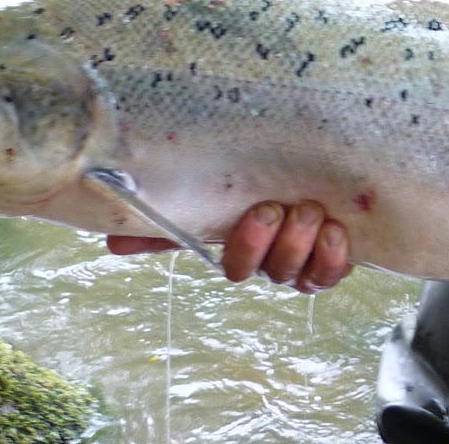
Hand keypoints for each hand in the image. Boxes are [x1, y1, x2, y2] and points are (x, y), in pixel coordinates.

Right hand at [106, 200, 351, 293]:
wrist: (318, 173)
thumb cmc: (258, 188)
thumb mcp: (216, 197)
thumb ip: (172, 216)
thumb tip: (112, 243)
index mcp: (242, 247)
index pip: (236, 266)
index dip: (246, 247)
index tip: (259, 213)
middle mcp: (272, 260)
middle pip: (270, 271)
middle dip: (273, 243)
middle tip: (280, 209)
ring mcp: (305, 262)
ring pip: (301, 275)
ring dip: (304, 244)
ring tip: (312, 212)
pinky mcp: (335, 259)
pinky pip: (333, 273)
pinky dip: (335, 256)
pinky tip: (336, 231)